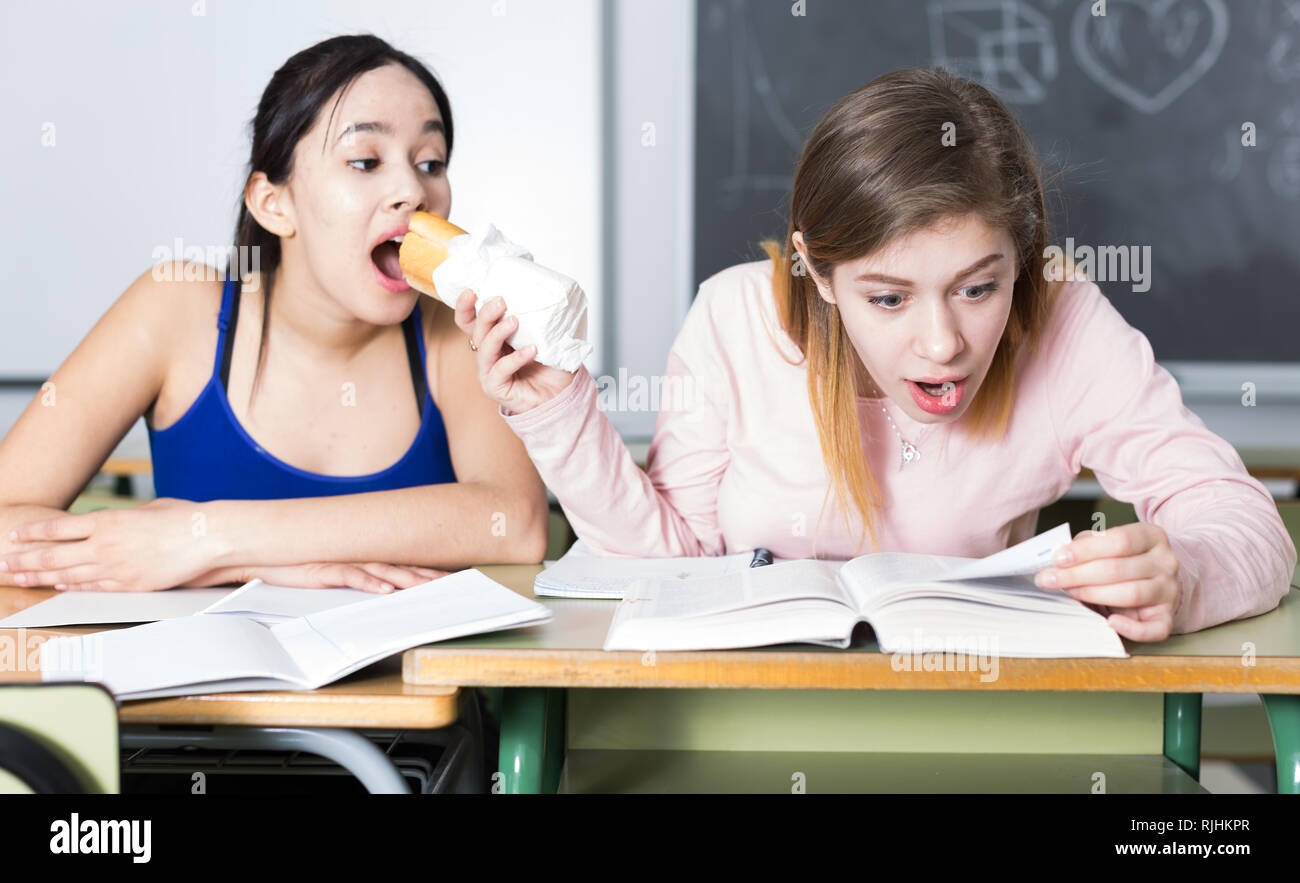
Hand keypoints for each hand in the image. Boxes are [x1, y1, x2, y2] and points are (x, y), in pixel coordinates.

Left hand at [1, 498, 224, 591]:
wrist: (206, 538)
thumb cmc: (183, 519)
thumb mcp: (148, 510)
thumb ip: (124, 519)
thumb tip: (113, 524)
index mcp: (108, 521)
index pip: (58, 528)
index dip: (33, 533)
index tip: (14, 536)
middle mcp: (105, 545)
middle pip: (53, 555)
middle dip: (23, 561)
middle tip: (2, 564)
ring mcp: (115, 567)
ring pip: (67, 575)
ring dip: (38, 578)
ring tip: (17, 579)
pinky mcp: (129, 585)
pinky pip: (93, 587)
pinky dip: (72, 586)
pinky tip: (57, 586)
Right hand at [180, 562, 451, 593]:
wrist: (257, 550)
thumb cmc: (292, 562)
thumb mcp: (325, 570)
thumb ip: (349, 575)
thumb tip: (374, 589)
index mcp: (358, 556)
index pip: (399, 562)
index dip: (424, 569)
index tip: (449, 576)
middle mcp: (354, 555)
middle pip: (399, 564)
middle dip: (427, 574)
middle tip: (453, 582)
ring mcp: (340, 560)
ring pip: (381, 570)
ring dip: (407, 579)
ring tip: (430, 587)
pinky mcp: (322, 568)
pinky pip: (350, 575)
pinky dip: (370, 583)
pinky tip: (387, 590)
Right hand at [454, 290, 576, 414]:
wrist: (560, 396)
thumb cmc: (551, 367)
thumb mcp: (545, 336)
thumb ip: (539, 319)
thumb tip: (548, 293)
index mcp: (493, 339)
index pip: (470, 321)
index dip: (466, 307)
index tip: (471, 291)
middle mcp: (487, 355)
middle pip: (476, 331)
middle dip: (486, 314)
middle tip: (500, 301)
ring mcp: (489, 372)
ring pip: (485, 349)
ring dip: (498, 332)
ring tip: (514, 321)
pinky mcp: (495, 388)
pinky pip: (500, 370)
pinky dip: (515, 358)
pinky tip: (531, 350)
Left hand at [1034, 523, 1181, 640]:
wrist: (1158, 577)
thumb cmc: (1125, 558)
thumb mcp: (1109, 543)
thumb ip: (1087, 545)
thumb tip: (1059, 557)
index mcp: (1152, 536)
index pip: (1119, 540)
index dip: (1085, 550)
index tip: (1058, 558)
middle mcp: (1165, 563)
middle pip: (1118, 568)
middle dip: (1078, 574)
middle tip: (1050, 579)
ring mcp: (1169, 591)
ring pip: (1131, 594)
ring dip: (1094, 594)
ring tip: (1070, 592)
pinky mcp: (1167, 617)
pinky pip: (1154, 629)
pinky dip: (1131, 629)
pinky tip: (1110, 622)